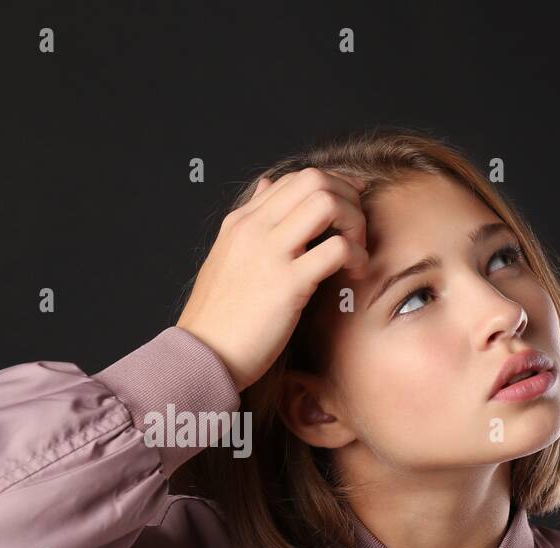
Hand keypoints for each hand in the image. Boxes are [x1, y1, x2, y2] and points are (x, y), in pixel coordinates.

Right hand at [176, 167, 369, 391]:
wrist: (203, 355)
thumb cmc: (218, 316)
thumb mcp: (227, 255)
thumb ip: (250, 221)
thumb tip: (266, 185)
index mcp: (241, 222)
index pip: (294, 179)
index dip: (331, 185)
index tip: (348, 205)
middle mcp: (254, 229)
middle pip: (315, 180)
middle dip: (347, 197)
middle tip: (355, 228)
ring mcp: (270, 254)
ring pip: (328, 203)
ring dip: (354, 222)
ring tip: (355, 250)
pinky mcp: (288, 285)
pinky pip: (337, 249)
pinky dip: (357, 256)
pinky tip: (354, 273)